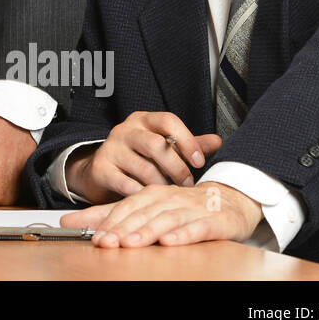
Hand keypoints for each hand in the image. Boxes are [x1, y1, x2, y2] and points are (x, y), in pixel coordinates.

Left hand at [59, 182, 262, 247]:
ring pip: (166, 220)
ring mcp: (191, 209)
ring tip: (131, 243)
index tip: (94, 237)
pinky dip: (183, 234)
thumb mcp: (145, 206)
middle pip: (142, 214)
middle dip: (123, 229)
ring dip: (147, 232)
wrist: (231, 200)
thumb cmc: (184, 206)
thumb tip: (67, 221)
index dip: (109, 222)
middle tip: (106, 242)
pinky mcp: (212, 221)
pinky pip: (197, 227)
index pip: (125, 207)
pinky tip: (170, 242)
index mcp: (151, 194)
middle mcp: (168, 199)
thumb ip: (108, 214)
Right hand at [64, 111, 222, 203]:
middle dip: (177, 168)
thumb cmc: (139, 157)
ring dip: (162, 186)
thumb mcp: (163, 146)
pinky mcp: (101, 169)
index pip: (167, 120)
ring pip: (144, 168)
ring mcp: (110, 148)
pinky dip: (143, 195)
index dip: (187, 141)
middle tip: (187, 184)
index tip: (199, 162)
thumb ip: (189, 144)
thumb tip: (217, 141)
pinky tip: (150, 199)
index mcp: (142, 120)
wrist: (102, 171)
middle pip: (156, 145)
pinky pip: (127, 185)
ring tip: (169, 194)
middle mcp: (124, 130)